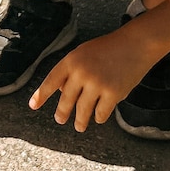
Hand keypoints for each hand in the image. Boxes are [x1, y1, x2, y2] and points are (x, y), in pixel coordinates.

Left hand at [29, 24, 154, 131]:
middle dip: (62, 113)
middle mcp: (81, 73)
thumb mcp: (84, 53)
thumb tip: (63, 92)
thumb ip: (72, 70)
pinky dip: (99, 117)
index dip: (41, 95)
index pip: (51, 81)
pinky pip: (100, 113)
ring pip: (82, 111)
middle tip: (60, 120)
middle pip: (66, 100)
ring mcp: (97, 84)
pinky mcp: (112, 94)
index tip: (33, 106)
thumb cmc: (109, 48)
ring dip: (80, 121)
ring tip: (79, 126)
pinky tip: (98, 117)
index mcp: (71, 61)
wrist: (136, 44)